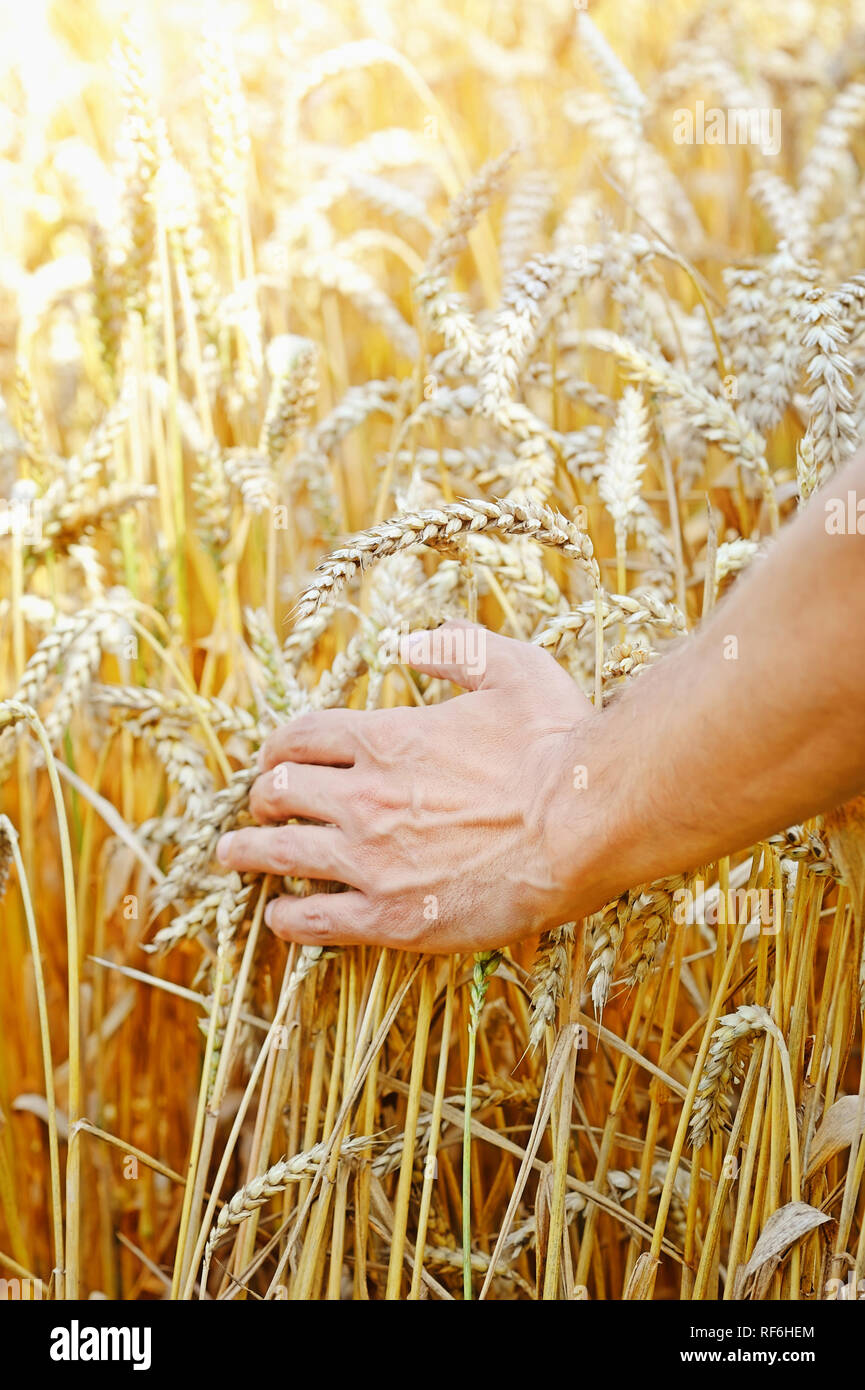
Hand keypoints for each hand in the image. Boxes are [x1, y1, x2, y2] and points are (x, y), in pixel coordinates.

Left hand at [217, 621, 603, 951]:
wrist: (587, 823)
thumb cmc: (557, 743)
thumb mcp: (513, 669)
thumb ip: (457, 649)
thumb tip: (412, 639)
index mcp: (384, 739)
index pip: (299, 738)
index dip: (276, 748)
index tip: (272, 759)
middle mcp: (363, 798)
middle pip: (278, 794)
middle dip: (261, 798)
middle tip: (259, 808)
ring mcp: (371, 861)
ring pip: (279, 855)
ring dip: (248, 853)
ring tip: (234, 858)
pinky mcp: (391, 918)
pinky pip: (314, 921)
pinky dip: (287, 917)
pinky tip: (280, 917)